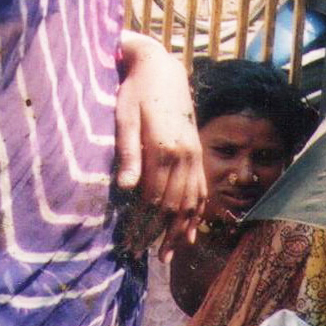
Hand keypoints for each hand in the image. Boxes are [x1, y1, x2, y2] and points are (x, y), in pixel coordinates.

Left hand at [115, 33, 204, 259]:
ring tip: (166, 255)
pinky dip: (197, 214)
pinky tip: (189, 233)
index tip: (127, 244)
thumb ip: (128, 153)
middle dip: (156, 233)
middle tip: (138, 254)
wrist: (161, 70)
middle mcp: (185, 155)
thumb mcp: (125, 118)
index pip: (153, 199)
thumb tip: (125, 187)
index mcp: (164, 148)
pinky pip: (201, 190)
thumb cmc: (135, 93)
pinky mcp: (197, 153)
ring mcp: (195, 155)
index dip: (140, 224)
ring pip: (191, 202)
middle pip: (173, 206)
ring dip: (178, 231)